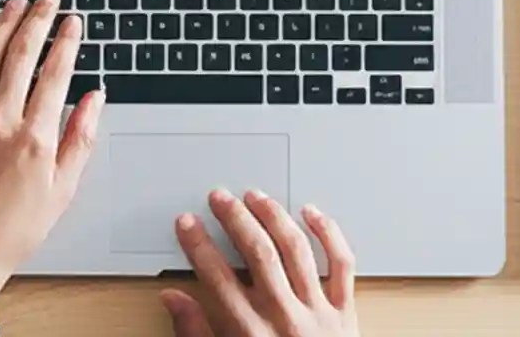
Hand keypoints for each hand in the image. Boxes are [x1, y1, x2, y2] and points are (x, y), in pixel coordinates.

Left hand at [0, 0, 104, 315]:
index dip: (67, 41)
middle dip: (38, 19)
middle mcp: (1, 123)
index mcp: (35, 138)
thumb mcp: (63, 189)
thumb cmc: (14, 229)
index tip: (74, 21)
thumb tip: (93, 99)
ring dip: (3, 24)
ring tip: (16, 3)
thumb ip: (80, 138)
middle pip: (21, 55)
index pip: (55, 73)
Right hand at [161, 189, 358, 336]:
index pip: (216, 276)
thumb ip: (195, 333)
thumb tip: (174, 300)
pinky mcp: (345, 313)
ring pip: (295, 249)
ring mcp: (317, 313)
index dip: (197, 245)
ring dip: (273, 217)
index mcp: (250, 334)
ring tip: (256, 197)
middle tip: (219, 198)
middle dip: (234, 219)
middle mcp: (284, 318)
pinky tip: (311, 213)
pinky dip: (328, 233)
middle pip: (257, 253)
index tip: (187, 225)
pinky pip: (341, 264)